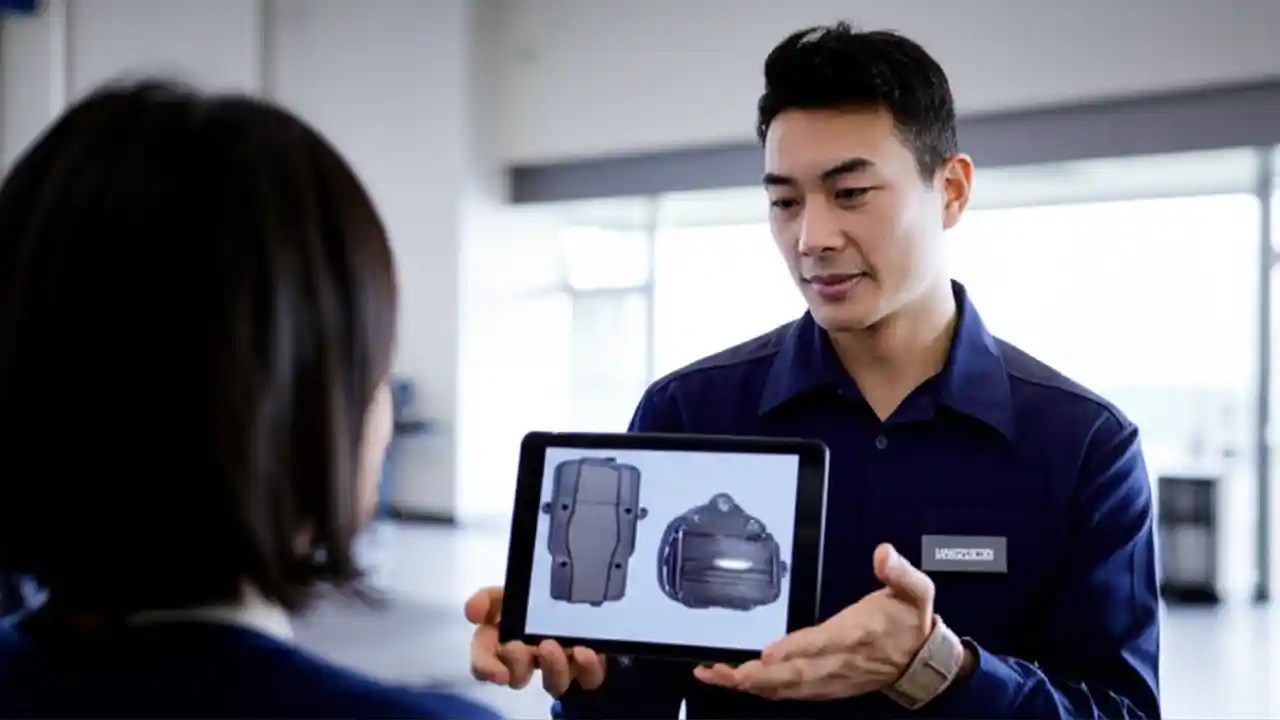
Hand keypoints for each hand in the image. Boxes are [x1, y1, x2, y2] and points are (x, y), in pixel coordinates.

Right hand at [465, 586, 606, 696]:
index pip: (485, 661)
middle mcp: (529, 660)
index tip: (498, 673)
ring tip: (554, 646)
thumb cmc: (532, 601)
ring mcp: (558, 667)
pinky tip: (584, 652)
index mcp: (504, 642)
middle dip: (517, 664)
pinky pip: (588, 676)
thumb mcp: (508, 593)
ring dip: (552, 667)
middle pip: (516, 675)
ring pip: (553, 682)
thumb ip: (488, 599)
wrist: (578, 601)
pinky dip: (586, 666)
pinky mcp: (586, 669)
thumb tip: (471, 610)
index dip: (488, 669)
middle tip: (521, 647)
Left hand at [694, 543, 933, 700]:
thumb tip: (884, 553)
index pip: (821, 643)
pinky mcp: (826, 687)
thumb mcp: (916, 590)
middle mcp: (840, 661)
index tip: (767, 653)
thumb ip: (899, 571)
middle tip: (723, 671)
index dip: (794, 649)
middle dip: (757, 674)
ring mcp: (832, 678)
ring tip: (718, 675)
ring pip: (787, 686)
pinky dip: (763, 690)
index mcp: (857, 633)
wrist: (922, 661)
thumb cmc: (910, 623)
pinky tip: (740, 683)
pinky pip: (791, 693)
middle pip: (794, 672)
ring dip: (752, 683)